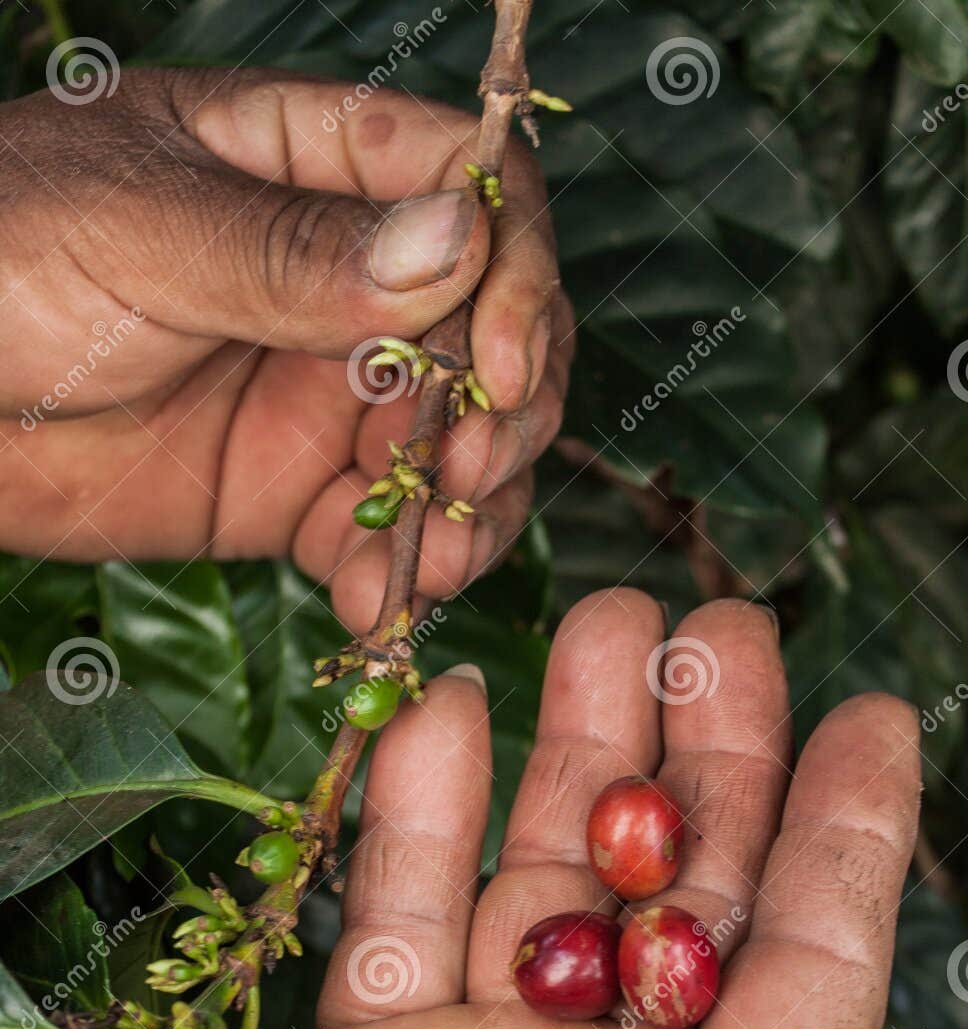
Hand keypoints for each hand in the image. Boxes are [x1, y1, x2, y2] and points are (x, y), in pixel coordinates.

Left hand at [0, 70, 567, 627]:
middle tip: (472, 466)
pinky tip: (385, 606)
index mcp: (311, 168)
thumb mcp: (139, 230)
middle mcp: (342, 282)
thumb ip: (293, 251)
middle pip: (493, 329)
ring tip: (439, 556)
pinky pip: (382, 535)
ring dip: (474, 504)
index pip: (473, 191)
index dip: (513, 271)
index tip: (500, 357)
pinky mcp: (291, 494)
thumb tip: (455, 245)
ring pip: (458, 442)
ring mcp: (323, 393)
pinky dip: (402, 575)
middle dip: (508, 405)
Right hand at [6, 591, 967, 1028]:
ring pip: (547, 891)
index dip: (846, 837)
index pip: (811, 974)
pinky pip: (411, 919)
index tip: (869, 708)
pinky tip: (442, 710)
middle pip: (680, 908)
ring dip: (571, 758)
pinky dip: (427, 819)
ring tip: (595, 627)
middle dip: (704, 763)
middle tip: (714, 623)